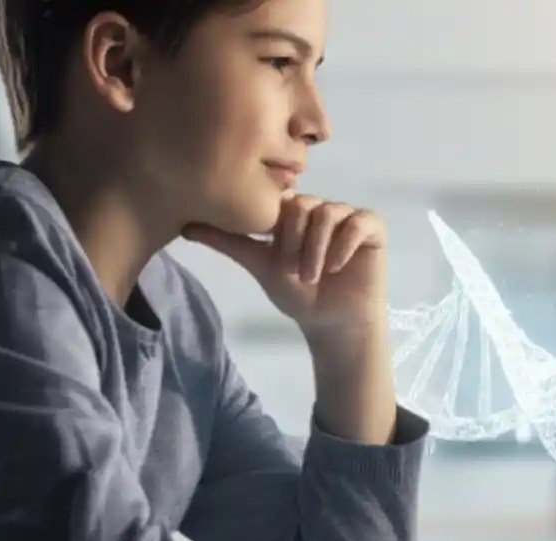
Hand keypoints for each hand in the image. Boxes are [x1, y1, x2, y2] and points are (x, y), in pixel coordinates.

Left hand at [181, 194, 388, 331]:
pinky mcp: (372, 227)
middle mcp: (322, 208)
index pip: (281, 201)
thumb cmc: (299, 295)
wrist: (333, 323)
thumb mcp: (259, 264)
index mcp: (295, 212)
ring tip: (313, 276)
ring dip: (317, 250)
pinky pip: (357, 223)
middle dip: (296, 242)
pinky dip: (344, 246)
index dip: (278, 231)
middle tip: (296, 272)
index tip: (278, 262)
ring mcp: (348, 216)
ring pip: (328, 213)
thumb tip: (182, 224)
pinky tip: (337, 268)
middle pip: (304, 205)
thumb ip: (227, 241)